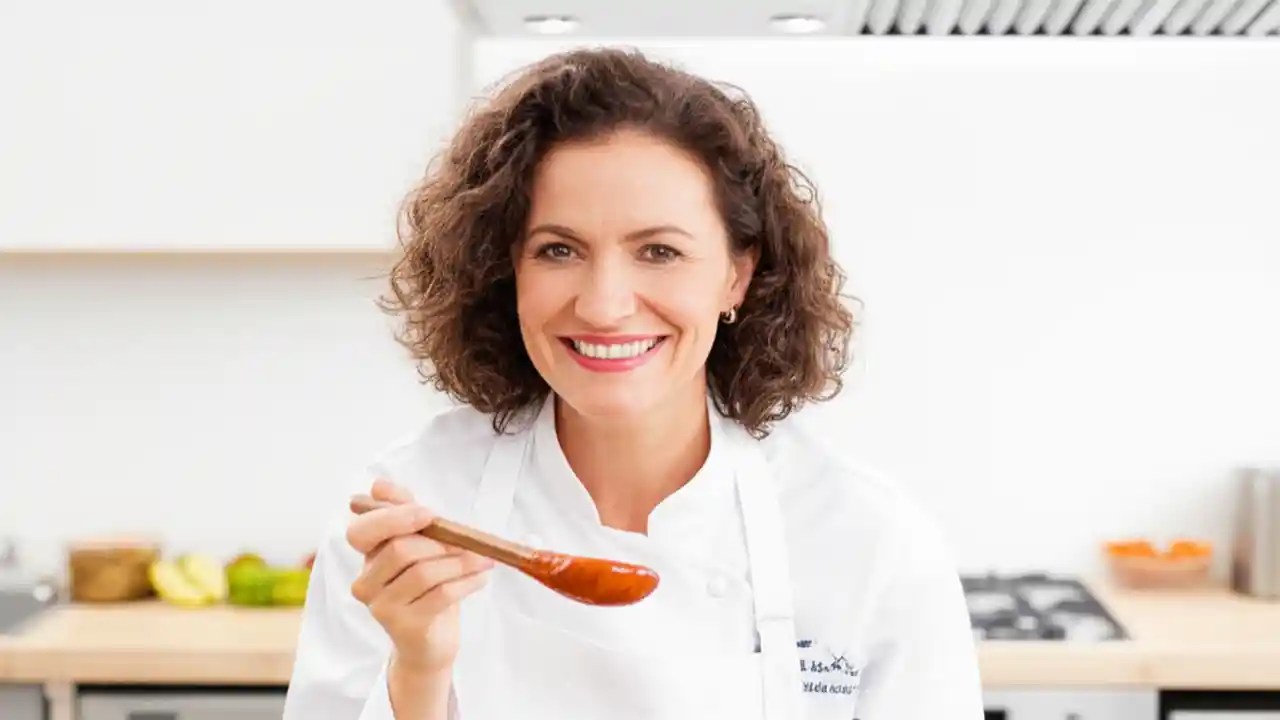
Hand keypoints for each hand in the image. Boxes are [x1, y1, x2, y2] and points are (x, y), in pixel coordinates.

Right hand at [346, 478, 492, 675]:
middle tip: (470, 542)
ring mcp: (381, 607)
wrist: (430, 642)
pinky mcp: (403, 627)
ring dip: (461, 562)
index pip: (361, 532)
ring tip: (483, 560)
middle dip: (441, 542)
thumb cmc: (426, 587)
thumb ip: (404, 512)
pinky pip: (440, 595)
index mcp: (366, 557)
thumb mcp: (419, 545)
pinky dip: (467, 582)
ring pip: (424, 572)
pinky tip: (481, 578)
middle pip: (400, 550)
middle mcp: (365, 582)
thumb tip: (379, 484)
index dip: (392, 518)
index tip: (428, 513)